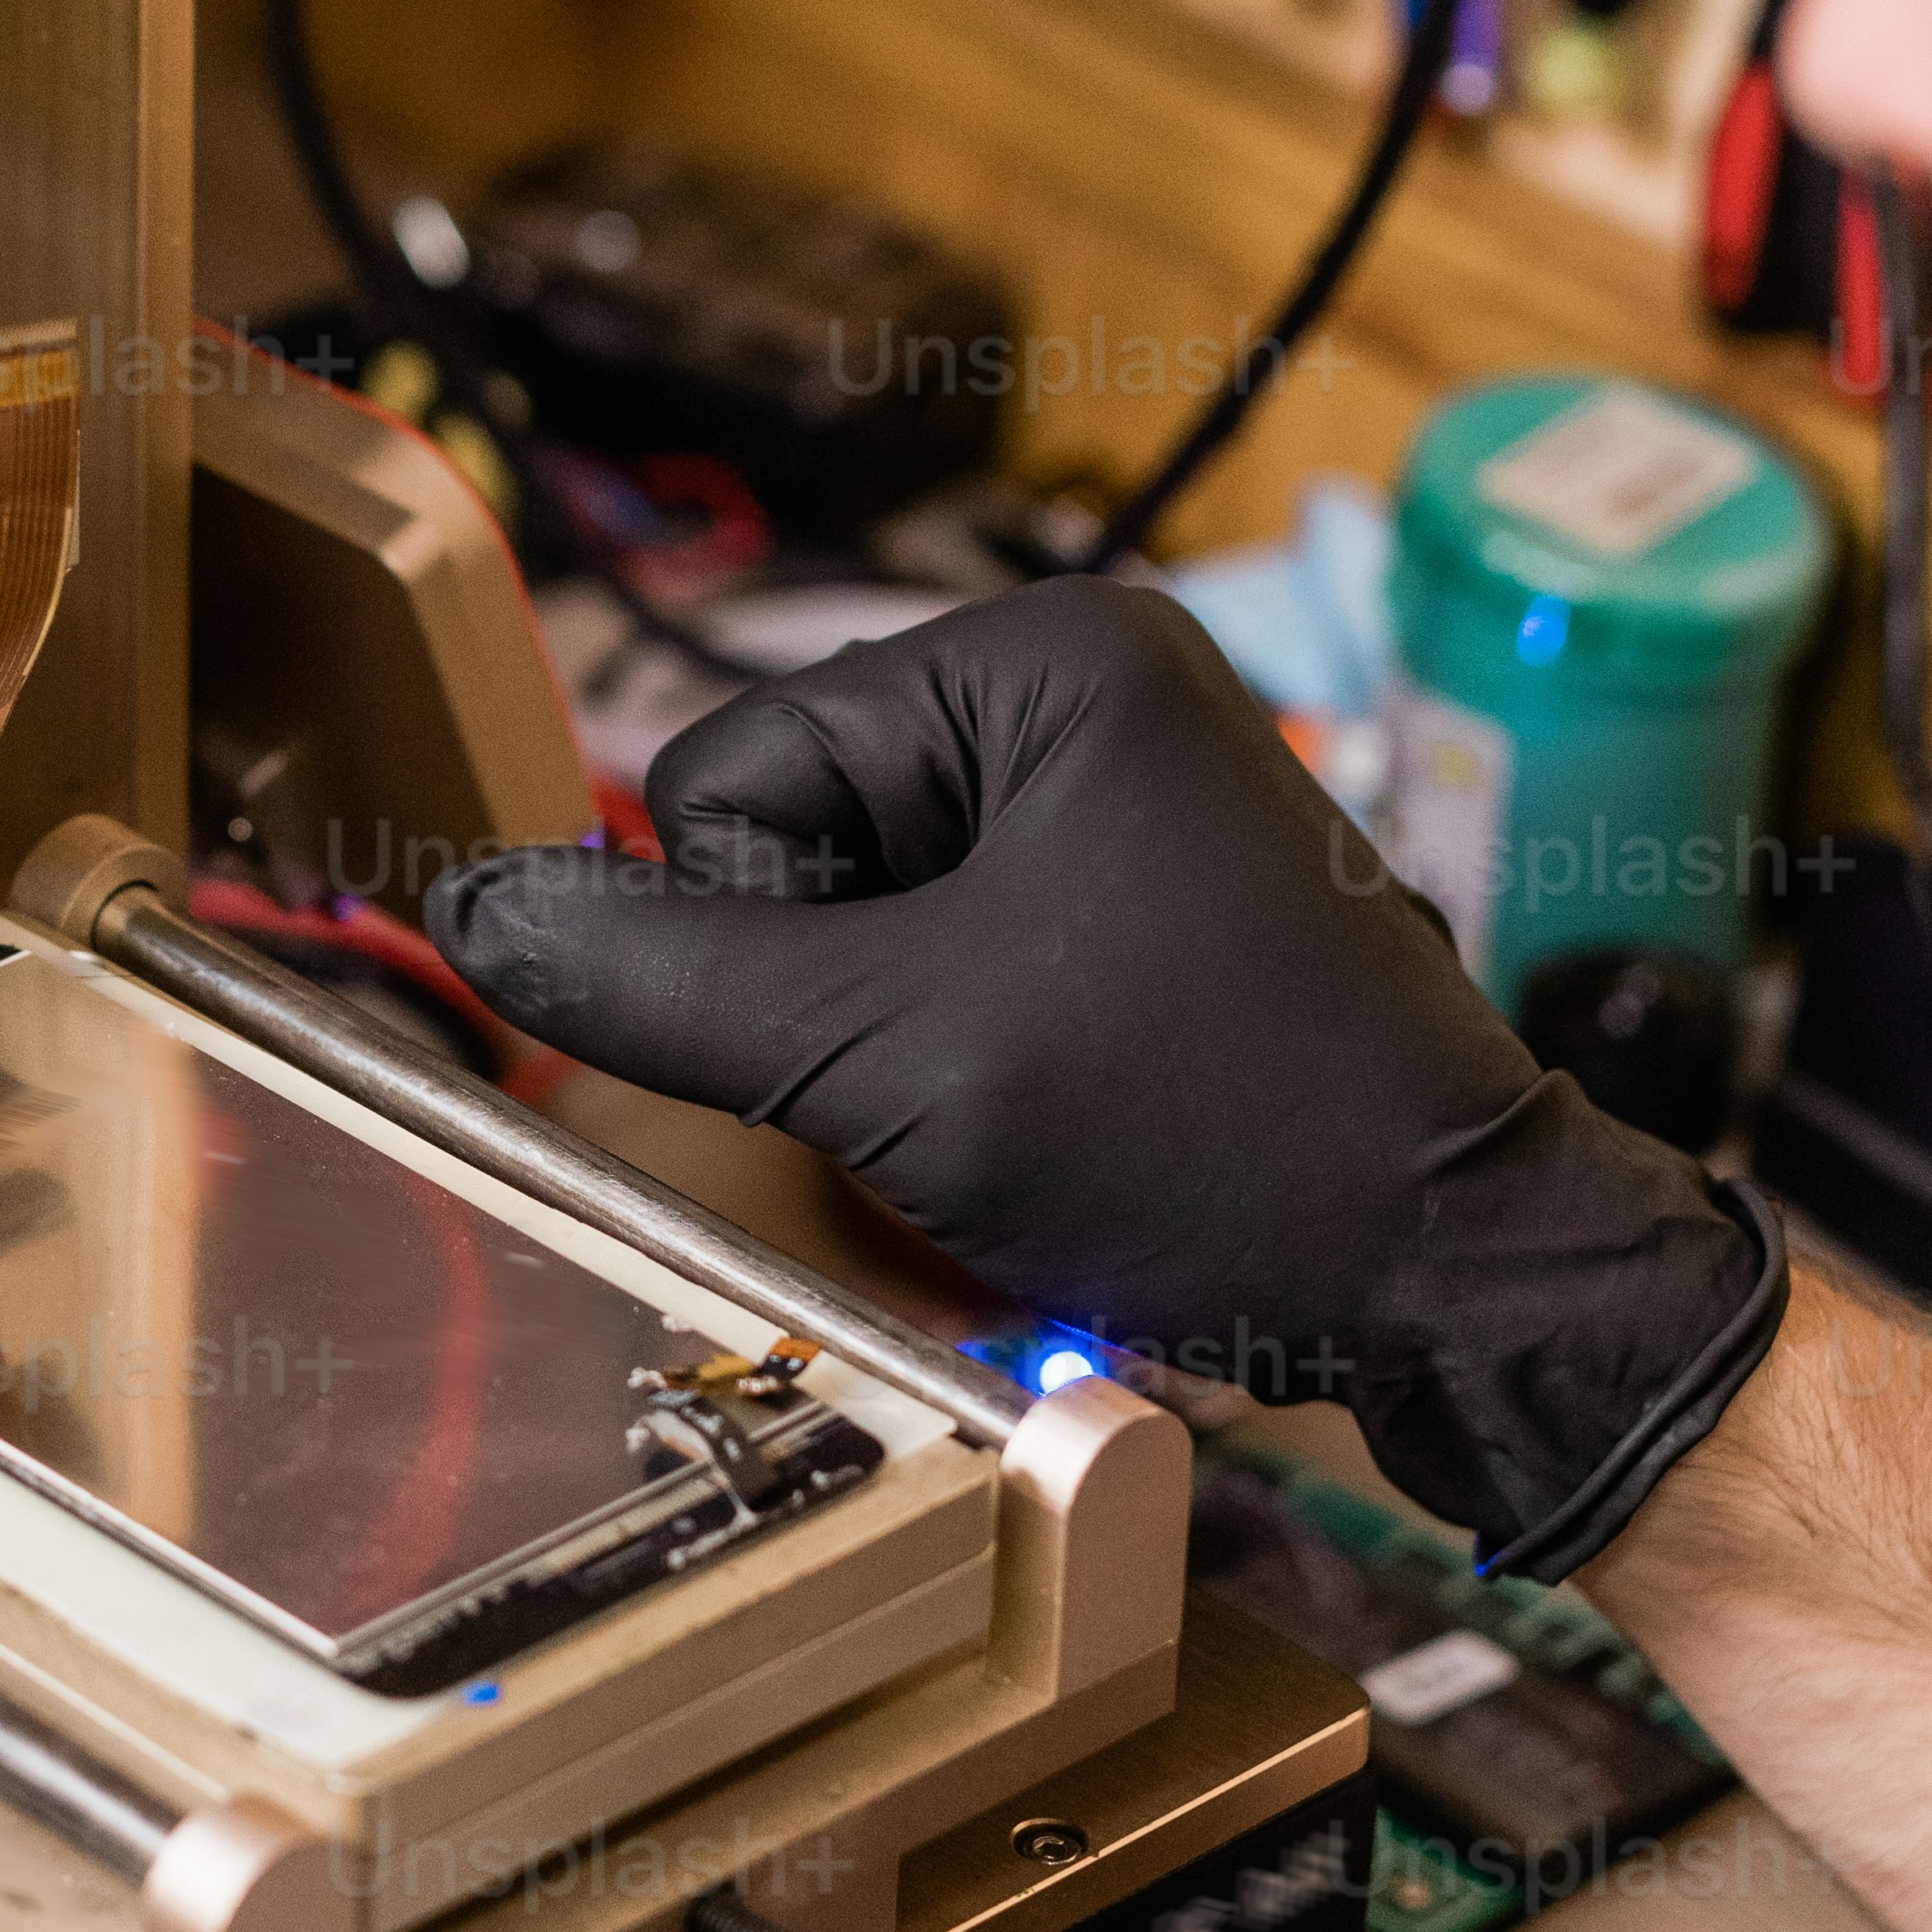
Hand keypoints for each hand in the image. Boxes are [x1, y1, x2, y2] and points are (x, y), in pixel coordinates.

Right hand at [428, 582, 1783, 1573]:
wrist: (1462, 1276)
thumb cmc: (1218, 1137)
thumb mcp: (891, 1058)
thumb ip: (666, 980)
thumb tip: (469, 910)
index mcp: (1041, 656)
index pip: (732, 768)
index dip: (766, 939)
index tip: (905, 1035)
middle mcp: (1089, 691)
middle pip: (798, 845)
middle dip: (840, 1002)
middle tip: (969, 1096)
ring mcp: (1129, 800)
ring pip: (864, 931)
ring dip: (895, 1056)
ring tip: (1022, 1127)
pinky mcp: (1151, 907)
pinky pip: (957, 972)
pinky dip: (964, 1074)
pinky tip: (1052, 1137)